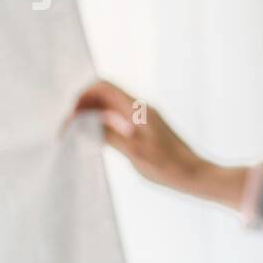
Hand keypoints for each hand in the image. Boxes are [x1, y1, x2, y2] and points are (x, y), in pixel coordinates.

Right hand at [70, 79, 203, 192]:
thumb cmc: (169, 167)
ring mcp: (143, 118)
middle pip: (104, 94)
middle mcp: (140, 108)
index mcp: (138, 109)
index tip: (68, 117)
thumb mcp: (136, 153)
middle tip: (66, 126)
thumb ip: (110, 134)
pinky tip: (94, 138)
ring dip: (91, 114)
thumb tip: (84, 120)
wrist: (196, 175)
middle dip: (83, 104)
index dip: (81, 96)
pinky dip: (102, 123)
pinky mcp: (145, 129)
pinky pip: (118, 118)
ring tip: (75, 132)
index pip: (103, 87)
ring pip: (110, 106)